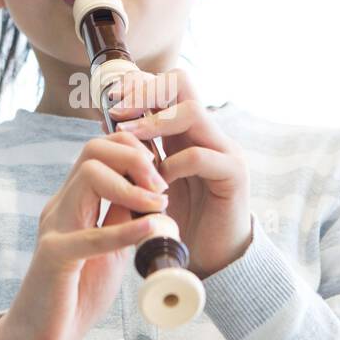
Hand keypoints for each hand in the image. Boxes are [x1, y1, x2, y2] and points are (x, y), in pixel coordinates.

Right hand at [3, 129, 170, 339]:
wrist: (39, 334)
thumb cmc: (74, 292)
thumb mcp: (110, 248)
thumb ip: (124, 220)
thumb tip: (151, 195)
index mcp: (74, 201)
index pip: (100, 150)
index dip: (134, 151)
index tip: (161, 175)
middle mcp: (62, 206)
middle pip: (94, 150)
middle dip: (134, 157)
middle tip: (162, 184)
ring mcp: (55, 228)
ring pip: (90, 175)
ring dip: (132, 184)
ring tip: (158, 204)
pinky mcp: (54, 257)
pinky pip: (91, 235)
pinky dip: (125, 229)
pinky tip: (150, 228)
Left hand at [108, 67, 251, 279]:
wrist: (214, 257)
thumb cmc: (180, 219)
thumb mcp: (152, 180)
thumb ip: (138, 154)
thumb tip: (105, 126)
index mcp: (187, 131)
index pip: (168, 84)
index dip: (138, 86)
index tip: (109, 100)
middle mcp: (208, 132)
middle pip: (182, 82)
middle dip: (145, 91)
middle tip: (117, 110)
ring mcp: (225, 150)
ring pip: (191, 111)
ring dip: (154, 123)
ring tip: (127, 137)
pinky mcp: (234, 175)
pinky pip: (200, 156)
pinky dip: (173, 165)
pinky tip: (158, 182)